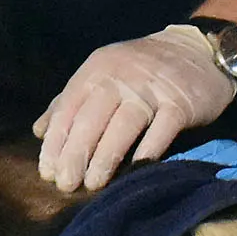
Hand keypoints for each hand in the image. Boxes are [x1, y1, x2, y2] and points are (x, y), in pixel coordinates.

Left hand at [34, 25, 236, 193]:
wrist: (197, 50)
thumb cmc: (141, 70)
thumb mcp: (103, 75)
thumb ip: (70, 102)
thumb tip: (39, 131)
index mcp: (97, 69)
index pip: (68, 108)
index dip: (56, 141)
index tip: (48, 172)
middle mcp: (121, 76)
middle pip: (91, 118)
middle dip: (75, 154)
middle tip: (66, 185)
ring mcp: (152, 89)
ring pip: (123, 125)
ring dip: (105, 157)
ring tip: (93, 185)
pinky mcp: (180, 102)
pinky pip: (161, 130)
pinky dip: (147, 151)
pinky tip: (135, 172)